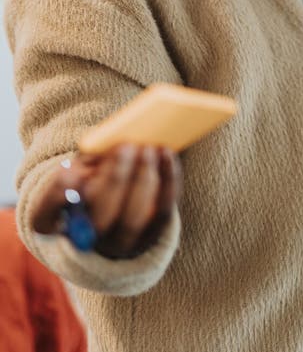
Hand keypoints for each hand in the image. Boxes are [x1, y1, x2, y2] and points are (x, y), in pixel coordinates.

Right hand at [31, 144, 180, 258]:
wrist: (109, 210)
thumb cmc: (87, 179)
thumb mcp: (77, 166)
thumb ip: (85, 160)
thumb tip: (102, 156)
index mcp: (52, 220)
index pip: (45, 215)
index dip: (58, 195)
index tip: (70, 170)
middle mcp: (82, 241)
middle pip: (99, 218)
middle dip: (116, 179)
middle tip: (127, 146)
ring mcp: (117, 245)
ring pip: (133, 219)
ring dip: (144, 179)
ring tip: (148, 148)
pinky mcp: (149, 238)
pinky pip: (162, 213)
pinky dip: (167, 181)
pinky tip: (166, 154)